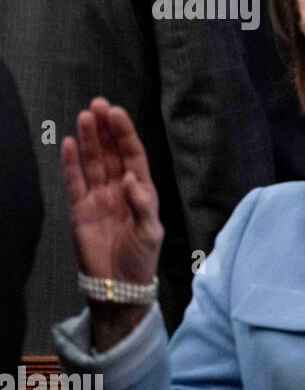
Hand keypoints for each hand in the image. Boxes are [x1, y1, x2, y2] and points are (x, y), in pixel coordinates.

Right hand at [61, 98, 163, 347]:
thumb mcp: (151, 232)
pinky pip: (74, 181)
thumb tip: (131, 179)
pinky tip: (68, 143)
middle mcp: (120, 189)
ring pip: (92, 162)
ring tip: (84, 116)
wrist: (118, 284)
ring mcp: (99, 197)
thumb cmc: (141, 258)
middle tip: (98, 104)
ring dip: (88, 140)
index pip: (133, 155)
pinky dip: (71, 163)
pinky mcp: (80, 209)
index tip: (116, 113)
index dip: (125, 134)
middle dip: (105, 129)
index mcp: (142, 191)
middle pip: (111, 153)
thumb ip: (143, 205)